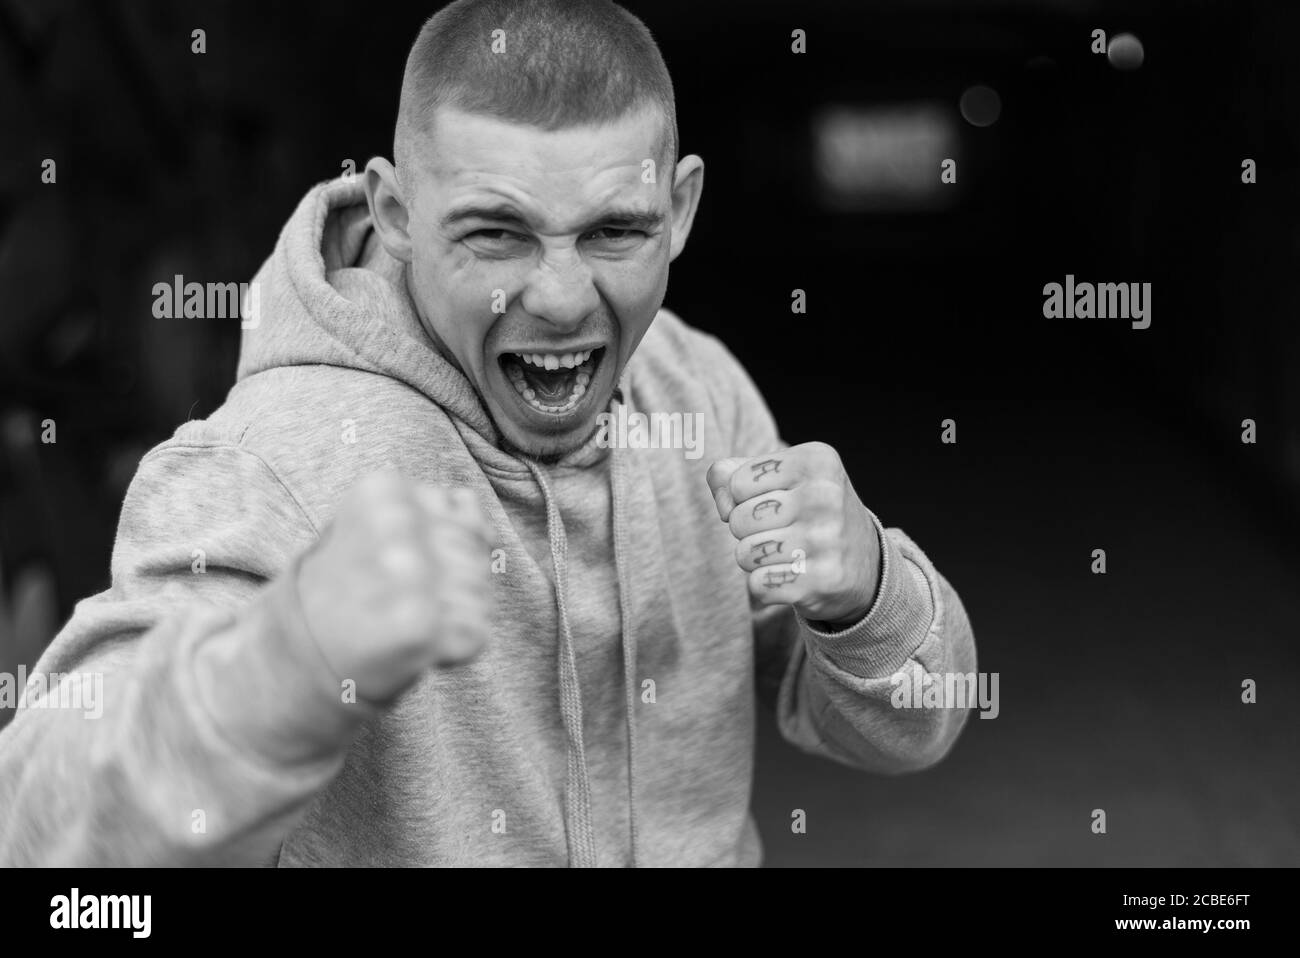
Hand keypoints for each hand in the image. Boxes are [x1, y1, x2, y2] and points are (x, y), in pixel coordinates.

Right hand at [295, 469, 491, 702]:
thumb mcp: (383, 524)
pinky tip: (414, 645)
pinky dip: (455, 648)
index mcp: (384, 489)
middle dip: (458, 581)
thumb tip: (482, 525)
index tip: (402, 563)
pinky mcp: (422, 626)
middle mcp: (397, 524)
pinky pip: (475, 633)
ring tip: (406, 619)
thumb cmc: (349, 581)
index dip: (446, 544)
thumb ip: (441, 511)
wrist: (298, 650)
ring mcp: (410, 575)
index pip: (465, 512)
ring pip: (480, 594)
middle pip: (476, 555)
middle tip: (405, 599)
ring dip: (456, 615)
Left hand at [706, 442, 880, 628]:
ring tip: (787, 554)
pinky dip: (767, 586)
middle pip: (738, 519)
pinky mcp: (822, 581)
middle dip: (748, 531)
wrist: (864, 564)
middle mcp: (825, 496)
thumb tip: (723, 505)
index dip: (742, 498)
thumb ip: (731, 475)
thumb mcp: (780, 478)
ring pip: (745, 553)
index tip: (774, 502)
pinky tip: (793, 577)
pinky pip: (758, 585)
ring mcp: (826, 540)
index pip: (737, 482)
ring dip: (757, 559)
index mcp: (816, 460)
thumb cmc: (808, 512)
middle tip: (783, 531)